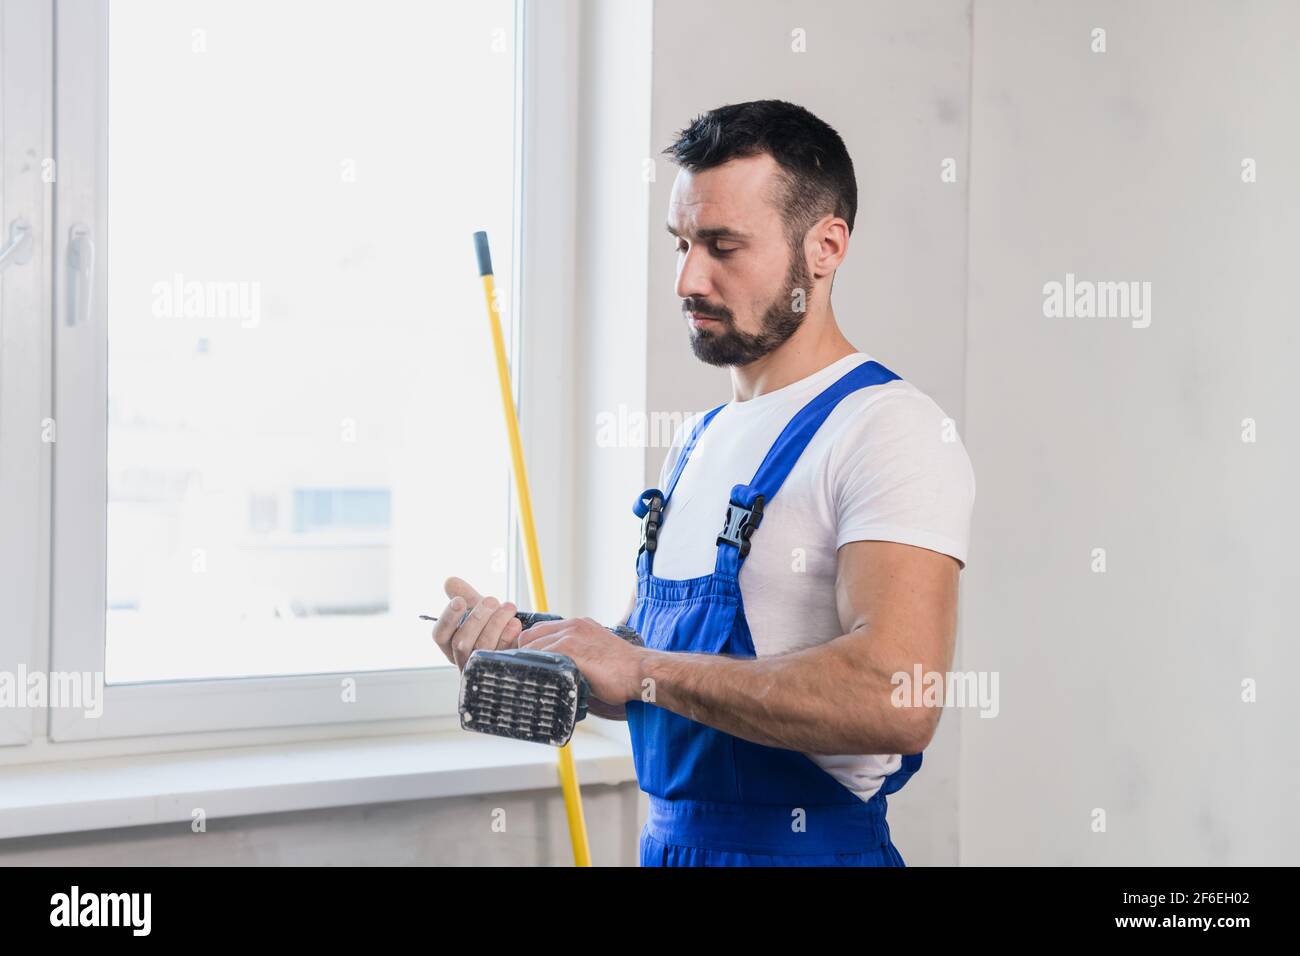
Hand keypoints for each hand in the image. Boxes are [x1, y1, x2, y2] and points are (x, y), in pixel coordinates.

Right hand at [430, 576, 522, 670]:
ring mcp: (481, 667)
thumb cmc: (493, 626)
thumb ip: (466, 596)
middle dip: (476, 618)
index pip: (440, 634)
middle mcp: (462, 659)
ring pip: (482, 647)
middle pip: (461, 642)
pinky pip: (502, 653)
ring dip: (496, 623)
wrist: (519, 642)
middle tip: (491, 600)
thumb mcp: (480, 611)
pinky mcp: (500, 669)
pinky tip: (514, 622)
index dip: (448, 618)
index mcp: (451, 644)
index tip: (459, 601)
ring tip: (508, 606)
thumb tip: (450, 581)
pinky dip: (508, 635)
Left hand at [517, 616, 645, 706]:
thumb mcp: (596, 651)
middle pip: (529, 636)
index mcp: (578, 625)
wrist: (640, 671)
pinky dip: (535, 669)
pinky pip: (539, 657)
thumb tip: (558, 670)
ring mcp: (570, 635)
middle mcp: (572, 625)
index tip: (530, 665)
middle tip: (527, 675)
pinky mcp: (570, 649)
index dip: (531, 649)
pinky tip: (539, 681)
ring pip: (531, 647)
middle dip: (524, 656)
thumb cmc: (622, 669)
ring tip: (531, 681)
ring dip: (529, 665)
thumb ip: (577, 654)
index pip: (539, 631)